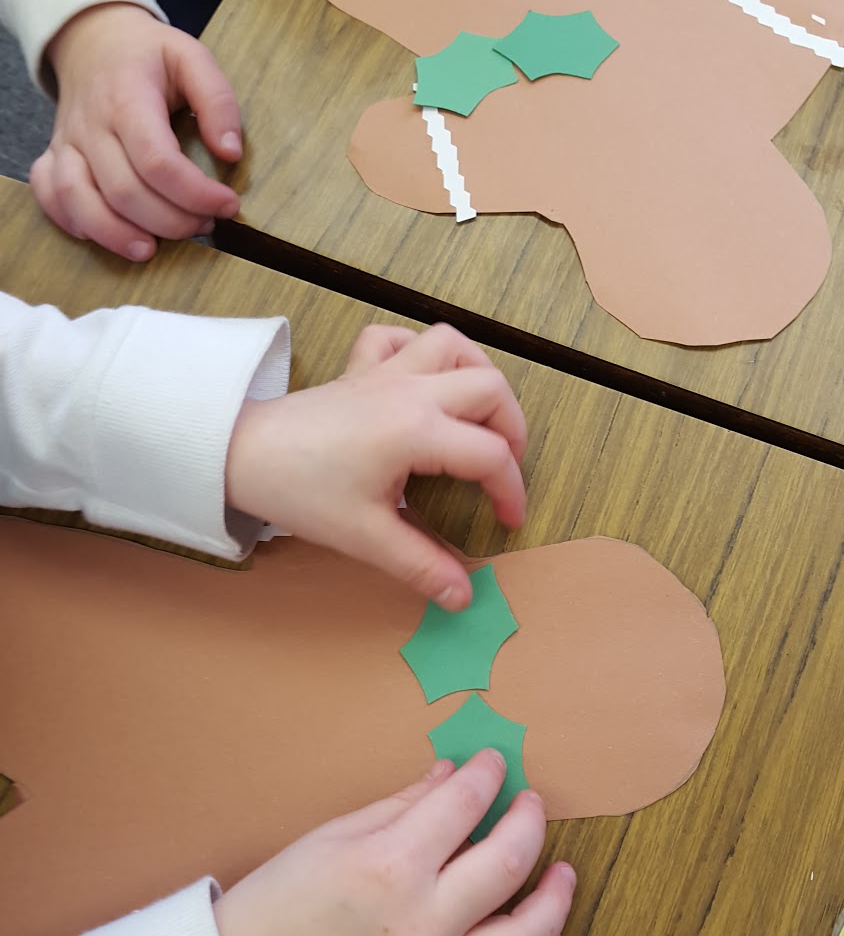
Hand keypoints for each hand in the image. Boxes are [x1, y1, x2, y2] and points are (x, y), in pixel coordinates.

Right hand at [31, 3, 242, 260]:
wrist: (92, 41)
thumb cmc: (147, 55)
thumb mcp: (191, 57)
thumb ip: (217, 100)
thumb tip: (230, 152)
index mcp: (127, 97)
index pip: (158, 161)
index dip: (196, 194)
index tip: (227, 205)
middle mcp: (91, 125)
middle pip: (125, 192)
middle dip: (170, 221)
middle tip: (203, 225)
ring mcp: (68, 143)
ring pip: (80, 201)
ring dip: (117, 236)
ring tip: (153, 249)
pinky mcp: (53, 157)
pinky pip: (51, 197)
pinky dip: (73, 223)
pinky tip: (107, 234)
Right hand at [213, 751, 575, 935]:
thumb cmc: (277, 903)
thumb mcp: (332, 836)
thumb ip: (401, 806)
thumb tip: (452, 776)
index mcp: (388, 867)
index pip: (463, 805)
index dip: (486, 775)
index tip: (494, 765)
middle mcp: (420, 925)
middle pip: (508, 864)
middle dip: (529, 823)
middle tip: (530, 806)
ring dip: (554, 902)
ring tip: (562, 874)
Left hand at [225, 323, 527, 608]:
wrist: (239, 455)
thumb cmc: (300, 491)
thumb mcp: (365, 537)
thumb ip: (421, 566)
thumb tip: (463, 597)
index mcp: (418, 430)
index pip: (491, 455)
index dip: (511, 491)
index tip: (507, 522)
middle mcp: (410, 390)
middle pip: (489, 387)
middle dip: (510, 427)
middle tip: (502, 468)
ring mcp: (384, 372)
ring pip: (452, 345)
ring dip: (476, 374)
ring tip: (478, 415)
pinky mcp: (358, 368)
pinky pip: (399, 338)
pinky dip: (419, 351)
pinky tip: (421, 382)